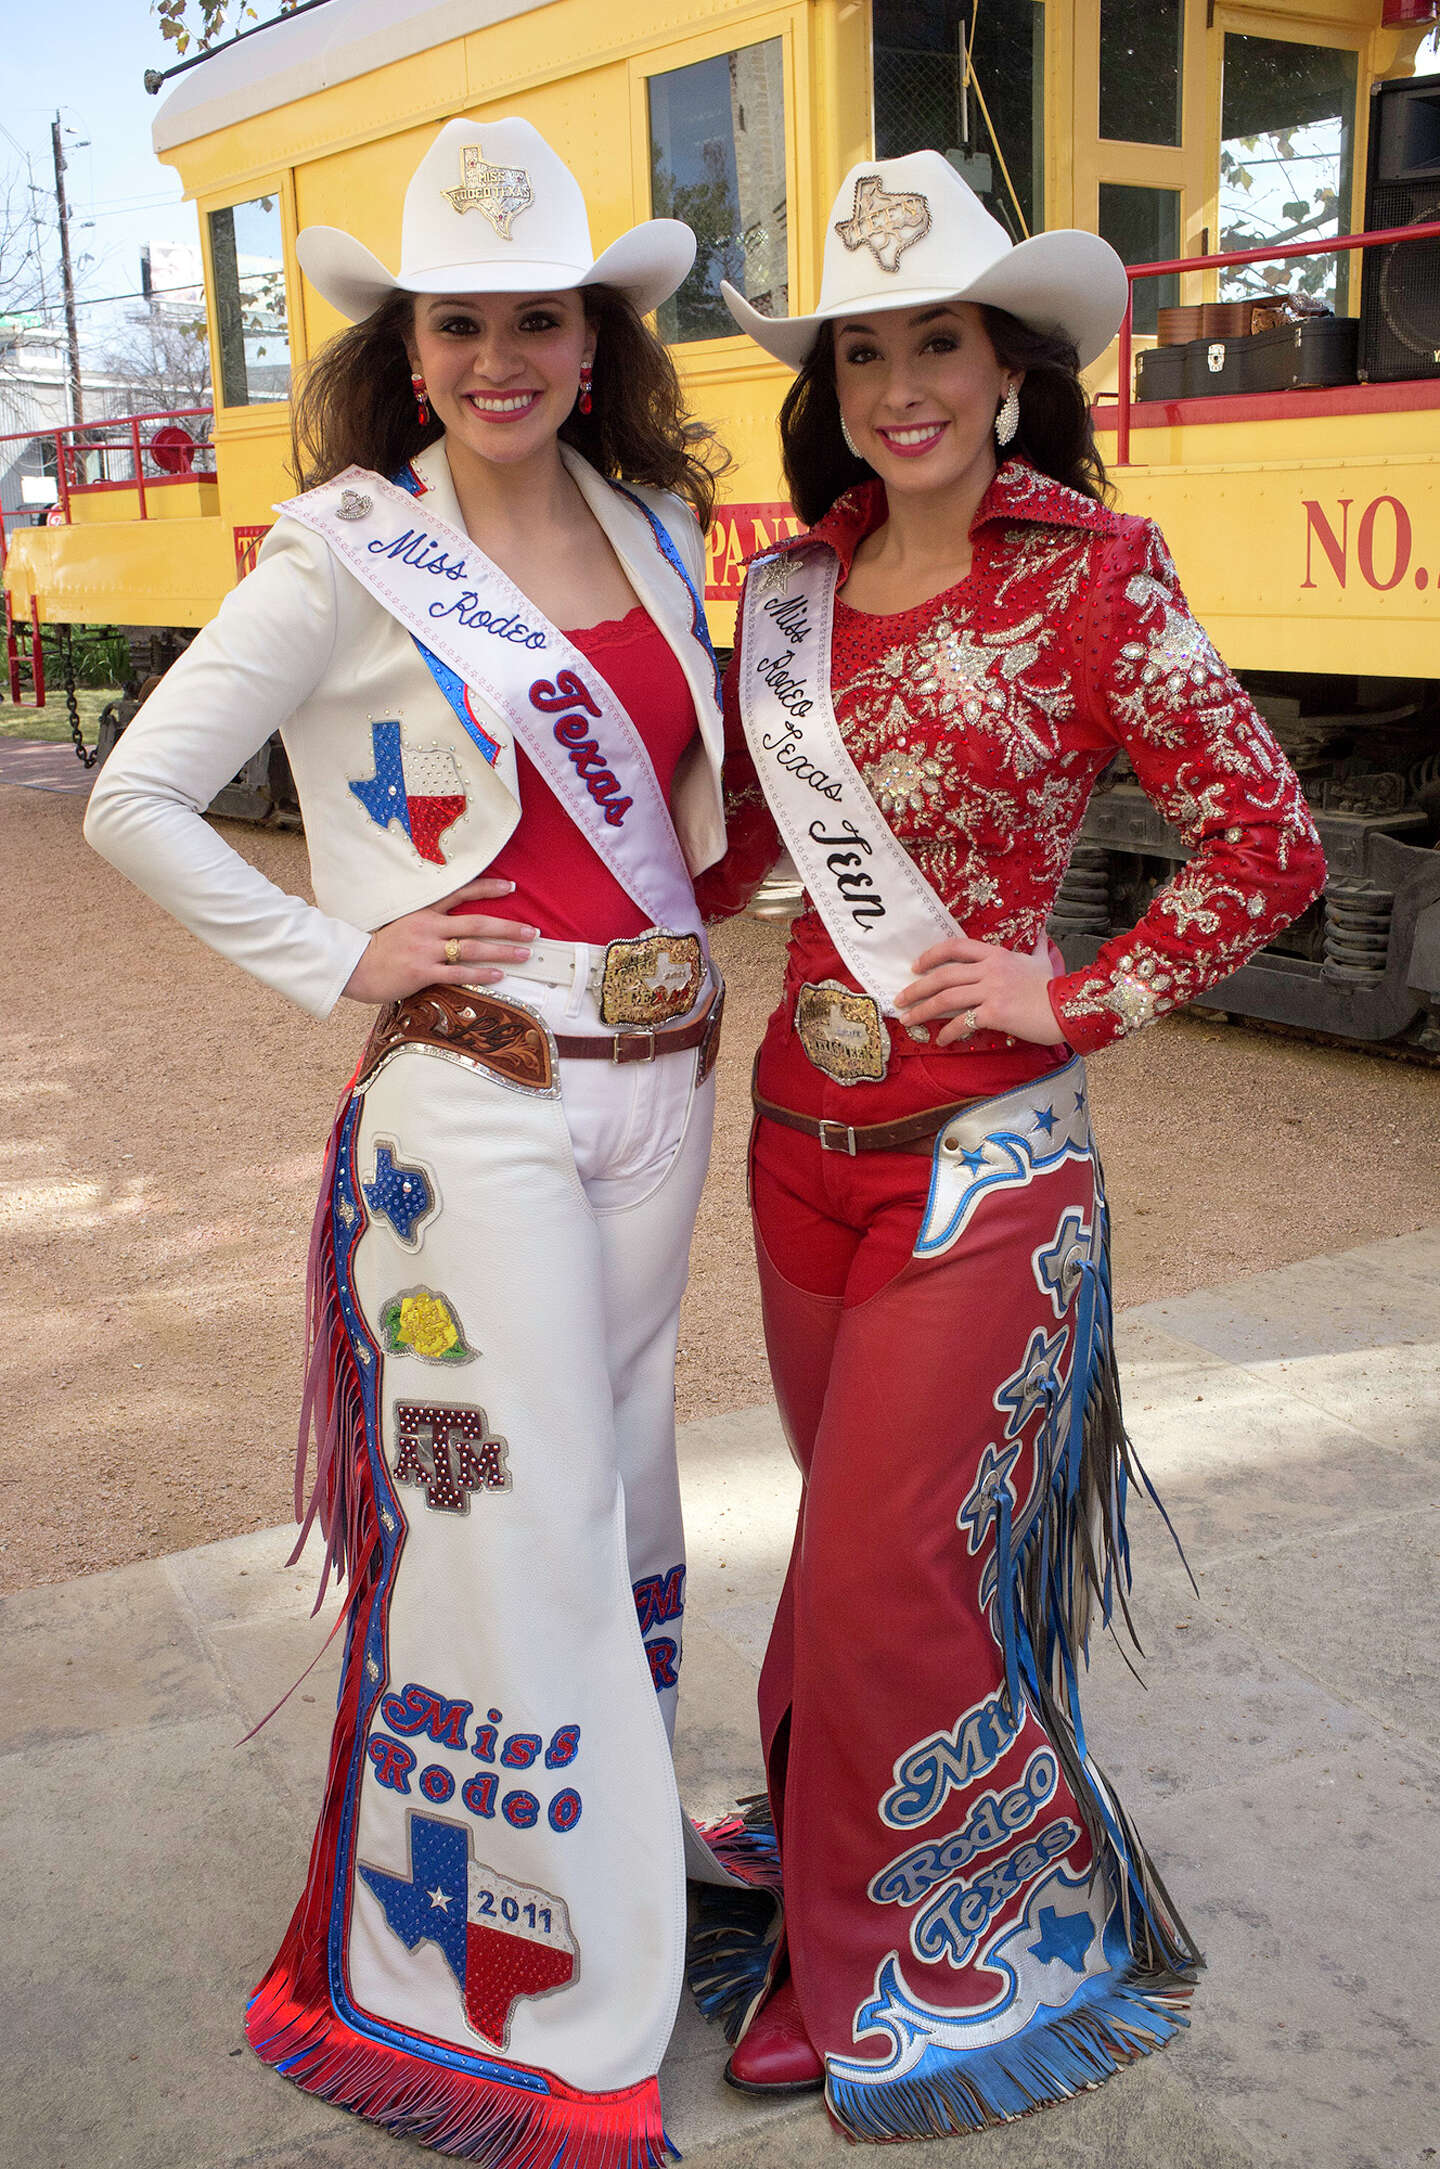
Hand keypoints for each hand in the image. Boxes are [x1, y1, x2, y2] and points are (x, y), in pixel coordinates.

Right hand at [342, 876, 536, 1004]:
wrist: (355, 966)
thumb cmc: (379, 948)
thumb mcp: (402, 924)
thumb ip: (428, 922)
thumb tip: (454, 925)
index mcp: (424, 912)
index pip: (460, 893)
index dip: (487, 889)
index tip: (511, 887)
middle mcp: (429, 927)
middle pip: (477, 923)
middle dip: (508, 927)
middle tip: (532, 931)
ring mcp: (426, 950)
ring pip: (473, 948)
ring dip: (503, 951)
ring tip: (524, 954)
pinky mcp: (423, 972)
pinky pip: (459, 973)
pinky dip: (481, 974)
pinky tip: (499, 975)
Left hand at [894, 931, 1065, 1046]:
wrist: (1069, 1008)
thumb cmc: (1054, 986)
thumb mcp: (1042, 959)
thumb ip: (1036, 945)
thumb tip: (1042, 932)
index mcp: (996, 955)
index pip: (955, 947)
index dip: (931, 955)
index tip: (915, 966)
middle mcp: (990, 970)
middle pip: (943, 976)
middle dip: (917, 988)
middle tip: (900, 999)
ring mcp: (991, 991)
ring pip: (946, 999)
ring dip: (922, 1011)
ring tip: (908, 1020)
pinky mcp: (995, 1013)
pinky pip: (962, 1023)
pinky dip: (947, 1033)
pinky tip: (940, 1041)